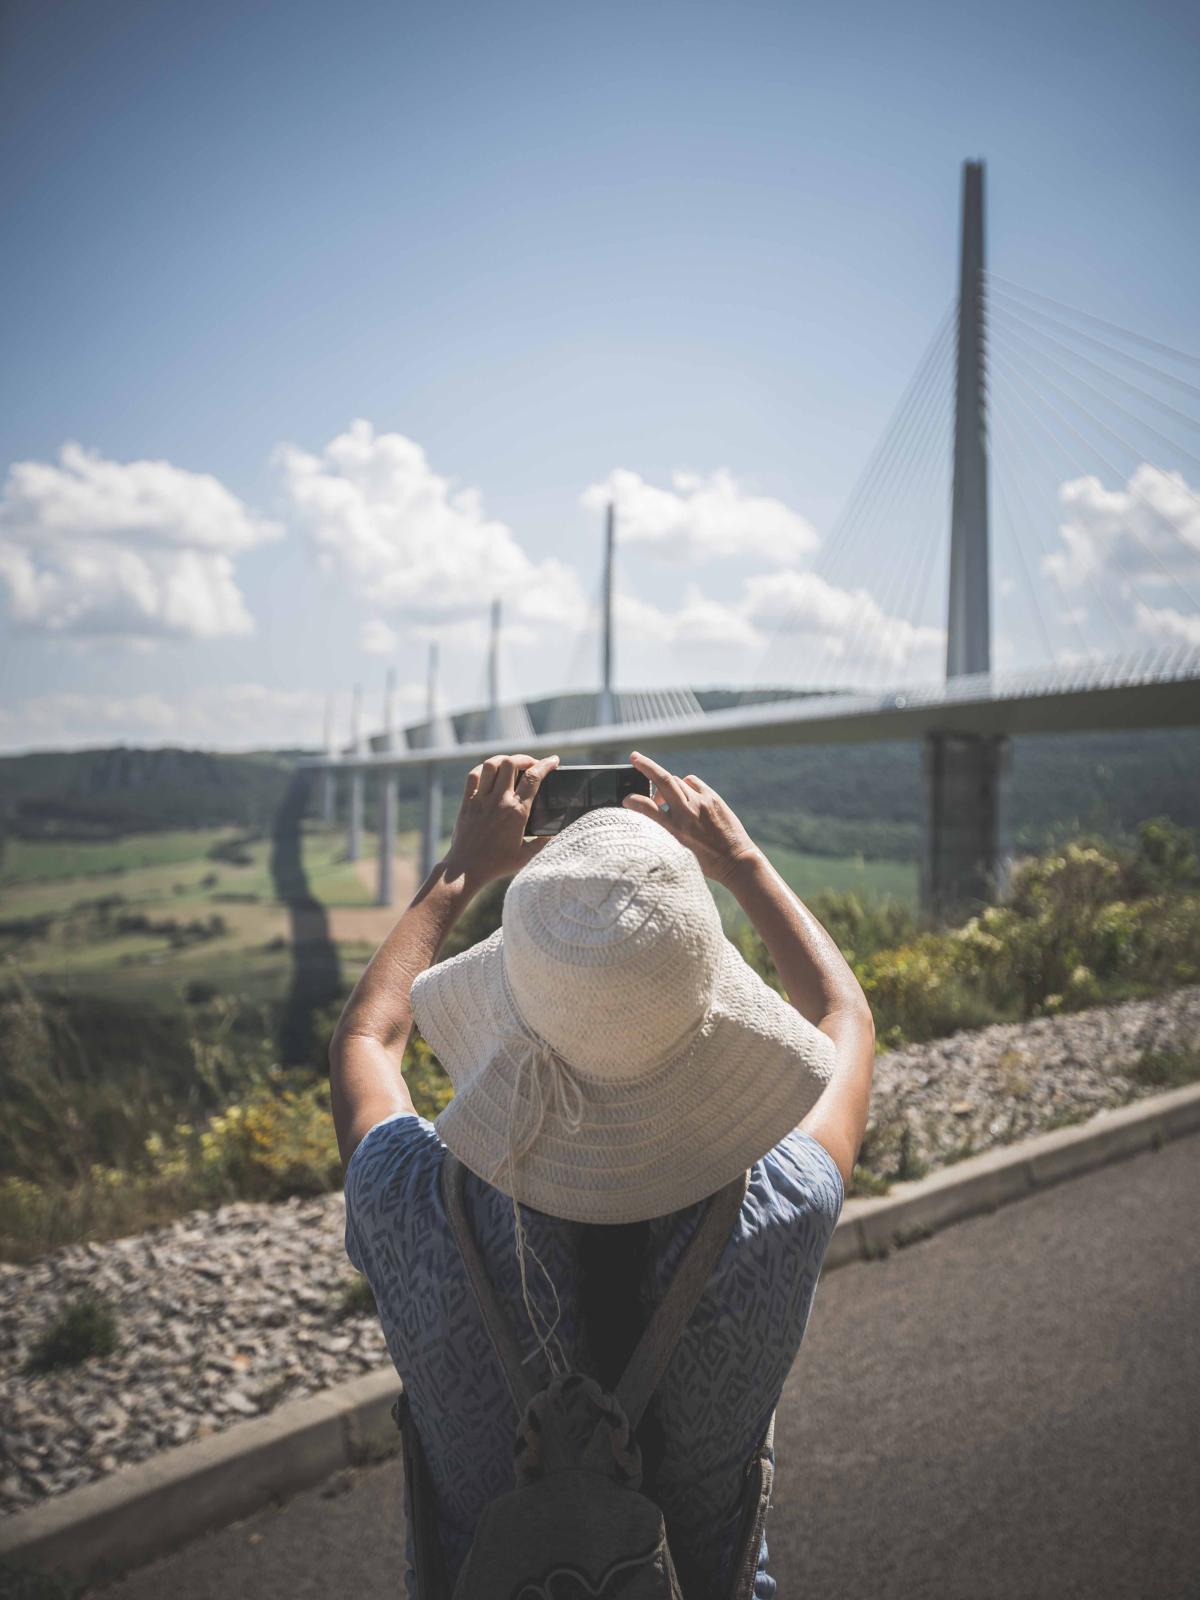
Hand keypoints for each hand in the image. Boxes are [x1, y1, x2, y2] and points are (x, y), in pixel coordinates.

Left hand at [440, 752, 559, 890]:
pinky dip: (482, 769)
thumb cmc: (496, 865)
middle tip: (531, 764)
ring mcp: (481, 800)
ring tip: (511, 764)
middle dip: (524, 758)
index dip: (546, 764)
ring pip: (491, 764)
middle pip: (511, 763)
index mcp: (517, 812)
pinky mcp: (467, 802)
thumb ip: (542, 843)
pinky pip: (473, 775)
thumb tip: (553, 834)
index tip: (554, 760)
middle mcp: (499, 801)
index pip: (534, 778)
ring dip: (503, 760)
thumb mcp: (526, 856)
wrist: (465, 869)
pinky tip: (489, 773)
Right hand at [621, 750, 762, 886]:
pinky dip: (684, 785)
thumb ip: (663, 831)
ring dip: (666, 785)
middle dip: (646, 765)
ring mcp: (702, 803)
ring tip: (665, 798)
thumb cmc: (705, 862)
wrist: (736, 861)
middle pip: (662, 780)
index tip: (626, 800)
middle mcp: (687, 813)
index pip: (646, 807)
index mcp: (675, 831)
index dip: (632, 800)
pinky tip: (684, 796)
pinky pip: (692, 781)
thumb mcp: (677, 851)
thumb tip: (652, 812)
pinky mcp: (714, 798)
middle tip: (634, 757)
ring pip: (677, 780)